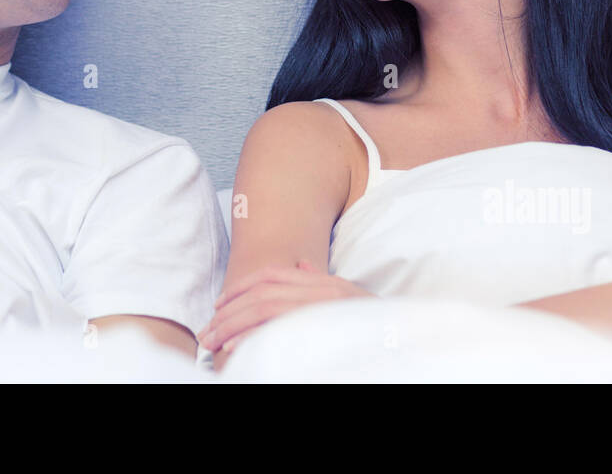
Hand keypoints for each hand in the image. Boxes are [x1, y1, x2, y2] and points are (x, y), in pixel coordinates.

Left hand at [201, 260, 373, 364]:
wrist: (404, 335)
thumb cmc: (374, 322)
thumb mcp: (348, 297)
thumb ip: (321, 283)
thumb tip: (303, 265)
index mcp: (323, 282)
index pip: (271, 275)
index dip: (241, 287)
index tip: (220, 304)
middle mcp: (321, 290)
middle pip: (262, 292)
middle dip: (229, 311)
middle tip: (207, 331)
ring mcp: (323, 308)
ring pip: (265, 308)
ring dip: (233, 325)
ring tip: (213, 342)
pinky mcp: (323, 328)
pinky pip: (280, 329)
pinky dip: (253, 337)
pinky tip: (235, 347)